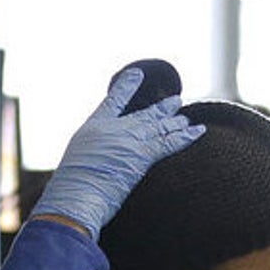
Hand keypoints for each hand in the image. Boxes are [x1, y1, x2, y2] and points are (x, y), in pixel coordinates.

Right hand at [29, 68, 204, 238]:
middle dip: (162, 108)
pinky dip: (186, 136)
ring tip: (186, 117)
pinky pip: (170, 143)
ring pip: (160, 126)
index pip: (113, 101)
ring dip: (176, 121)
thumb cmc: (71, 186)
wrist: (77, 194)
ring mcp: (131, 140)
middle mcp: (116, 129)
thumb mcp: (74, 162)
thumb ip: (91, 155)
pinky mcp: (144, 155)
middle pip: (144, 114)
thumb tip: (97, 163)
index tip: (137, 75)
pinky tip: (198, 130)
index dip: (127, 87)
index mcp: (95, 126)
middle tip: (175, 101)